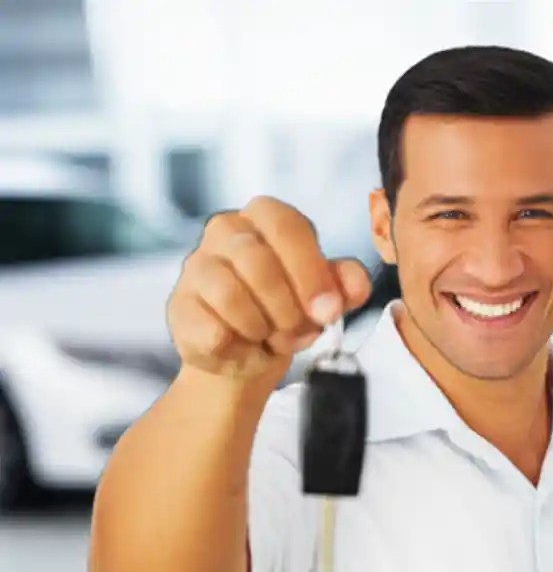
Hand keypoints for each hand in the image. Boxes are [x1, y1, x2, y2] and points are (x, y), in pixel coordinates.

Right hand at [167, 196, 372, 382]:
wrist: (250, 353)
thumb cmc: (289, 311)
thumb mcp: (326, 296)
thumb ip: (346, 285)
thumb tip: (355, 287)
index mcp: (266, 218)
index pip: (287, 226)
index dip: (310, 272)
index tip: (328, 310)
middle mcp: (225, 231)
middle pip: (258, 262)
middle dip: (288, 308)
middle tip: (299, 331)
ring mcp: (196, 266)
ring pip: (231, 295)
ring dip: (262, 328)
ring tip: (272, 338)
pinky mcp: (179, 306)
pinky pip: (211, 329)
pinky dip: (238, 347)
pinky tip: (244, 347)